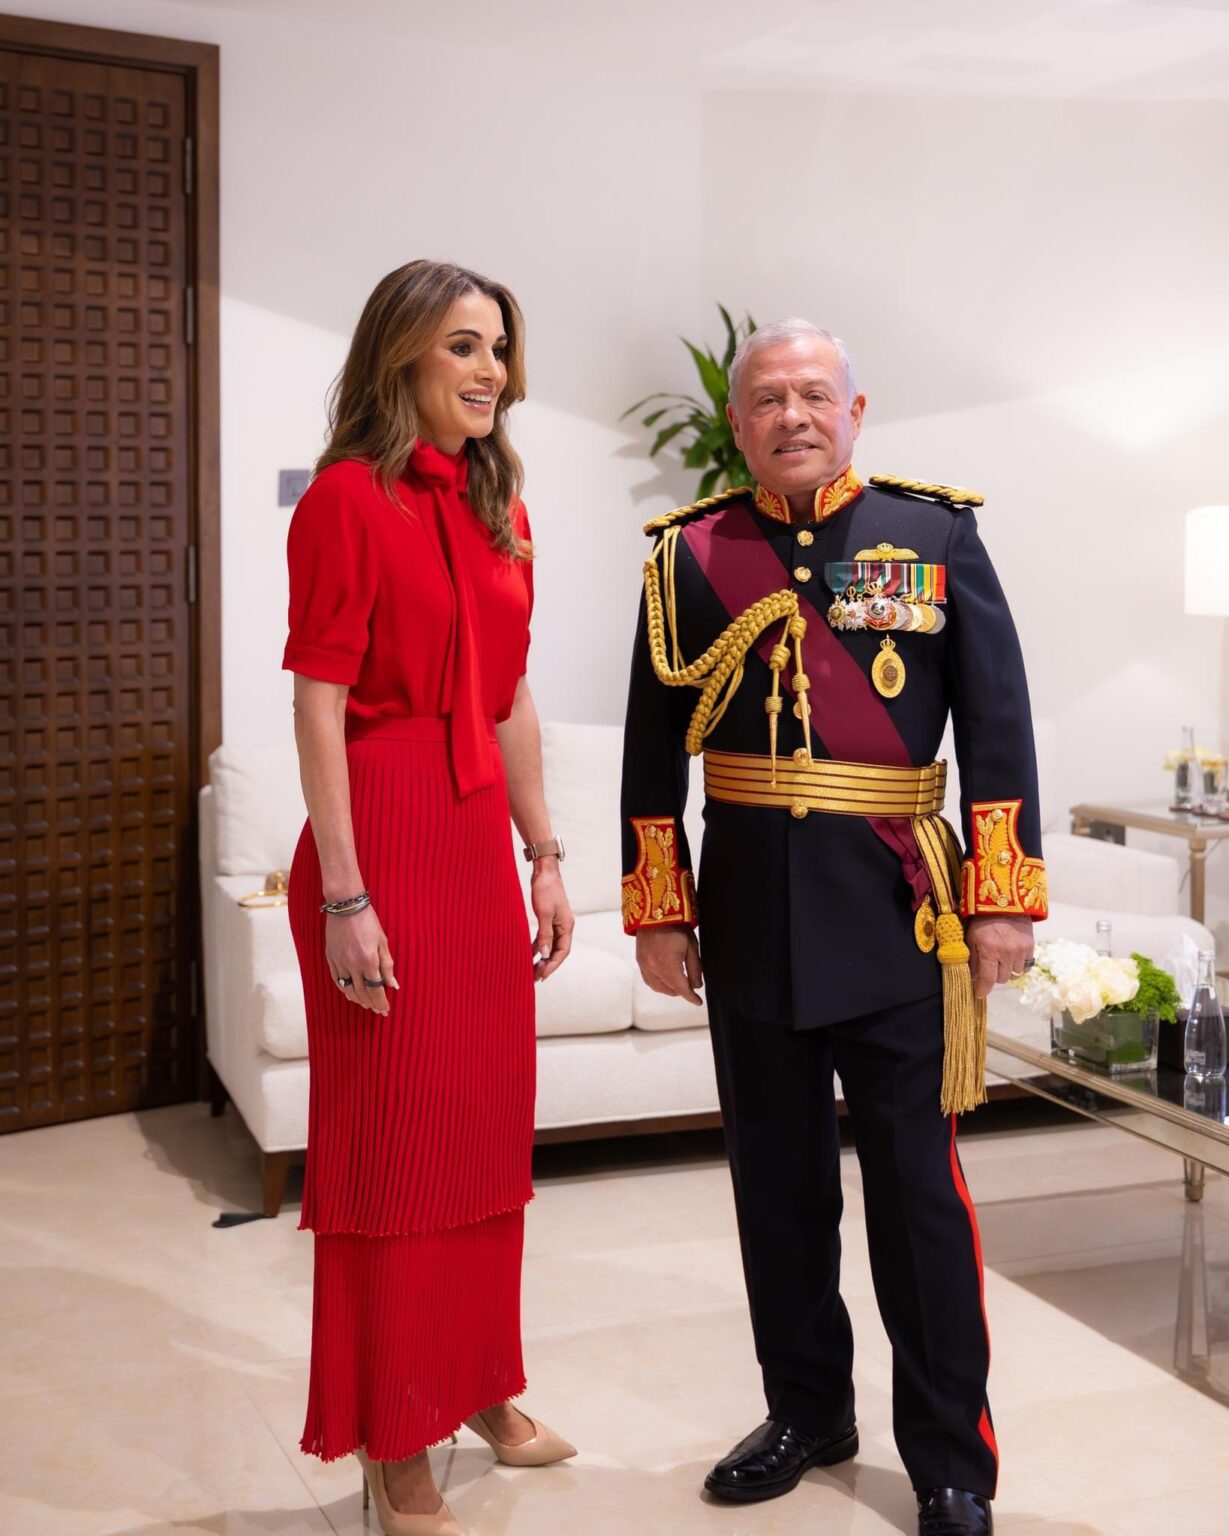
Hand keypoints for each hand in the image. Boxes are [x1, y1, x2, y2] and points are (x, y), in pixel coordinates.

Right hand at [326, 906, 397, 1014]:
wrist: (346, 907)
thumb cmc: (368, 922)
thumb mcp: (383, 942)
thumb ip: (387, 965)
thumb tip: (393, 985)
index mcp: (368, 960)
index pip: (376, 989)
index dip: (381, 1001)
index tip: (386, 1009)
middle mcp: (353, 964)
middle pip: (362, 992)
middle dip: (372, 1004)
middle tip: (379, 1011)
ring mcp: (340, 962)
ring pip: (348, 989)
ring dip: (358, 1000)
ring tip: (367, 1005)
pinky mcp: (331, 958)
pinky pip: (337, 980)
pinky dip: (344, 990)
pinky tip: (350, 995)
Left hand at [531, 861, 573, 980]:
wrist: (544, 872)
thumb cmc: (546, 889)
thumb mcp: (544, 913)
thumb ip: (545, 934)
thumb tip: (544, 954)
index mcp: (566, 926)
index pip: (562, 952)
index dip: (553, 965)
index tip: (542, 975)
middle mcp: (564, 927)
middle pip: (556, 951)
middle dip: (547, 965)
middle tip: (535, 978)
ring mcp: (556, 923)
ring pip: (550, 946)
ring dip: (542, 958)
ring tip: (531, 970)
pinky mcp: (549, 919)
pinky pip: (544, 938)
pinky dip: (537, 946)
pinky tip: (529, 953)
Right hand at [636, 925, 703, 1005]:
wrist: (655, 912)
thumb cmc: (675, 926)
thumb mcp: (691, 946)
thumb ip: (695, 968)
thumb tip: (697, 985)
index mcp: (668, 965)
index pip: (682, 988)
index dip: (691, 997)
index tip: (698, 1002)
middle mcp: (654, 968)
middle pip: (671, 989)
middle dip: (682, 991)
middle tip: (691, 987)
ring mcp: (645, 965)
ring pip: (658, 987)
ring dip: (670, 989)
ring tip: (679, 985)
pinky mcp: (640, 960)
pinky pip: (649, 980)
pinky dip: (658, 984)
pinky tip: (665, 980)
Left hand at [966, 914, 1032, 998]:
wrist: (1007, 902)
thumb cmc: (984, 919)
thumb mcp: (972, 936)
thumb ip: (973, 958)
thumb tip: (972, 977)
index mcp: (989, 950)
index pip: (987, 979)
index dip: (982, 989)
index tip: (978, 994)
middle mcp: (1006, 953)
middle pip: (1001, 979)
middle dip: (993, 976)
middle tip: (989, 968)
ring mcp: (1020, 951)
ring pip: (1014, 974)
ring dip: (1006, 971)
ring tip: (1001, 960)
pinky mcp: (1030, 948)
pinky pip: (1025, 967)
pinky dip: (1018, 966)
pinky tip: (1012, 959)